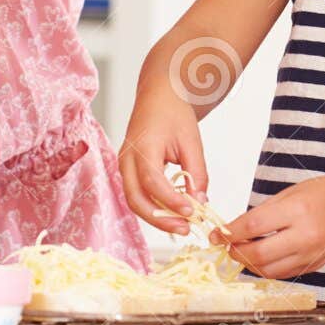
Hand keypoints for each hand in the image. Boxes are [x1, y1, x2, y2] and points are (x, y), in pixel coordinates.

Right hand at [119, 102, 209, 235]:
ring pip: (134, 201)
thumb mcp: (192, 142)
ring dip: (156, 217)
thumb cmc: (174, 114)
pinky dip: (153, 207)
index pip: (152, 182)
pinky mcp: (129, 171)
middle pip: (136, 199)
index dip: (171, 200)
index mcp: (143, 147)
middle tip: (184, 228)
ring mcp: (125, 166)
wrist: (159, 97)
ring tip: (181, 225)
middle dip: (159, 218)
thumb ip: (196, 174)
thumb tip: (199, 203)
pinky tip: (173, 213)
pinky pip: (137, 195)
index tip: (190, 212)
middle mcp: (127, 159)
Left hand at [222, 173, 324, 278]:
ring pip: (267, 270)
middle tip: (226, 245)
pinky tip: (260, 257)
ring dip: (248, 263)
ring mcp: (311, 256)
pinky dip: (266, 268)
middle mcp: (305, 237)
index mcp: (298, 211)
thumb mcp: (291, 193)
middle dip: (235, 252)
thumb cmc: (324, 193)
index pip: (252, 227)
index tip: (217, 234)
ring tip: (241, 251)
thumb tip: (234, 229)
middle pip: (257, 255)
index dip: (229, 233)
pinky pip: (282, 274)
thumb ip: (263, 213)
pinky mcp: (313, 267)